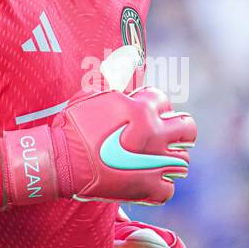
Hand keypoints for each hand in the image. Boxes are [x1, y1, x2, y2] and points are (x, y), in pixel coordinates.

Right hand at [1, 86, 195, 205]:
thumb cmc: (73, 127)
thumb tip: (127, 57)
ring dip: (172, 160)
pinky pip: (168, 190)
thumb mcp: (92, 94)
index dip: (157, 108)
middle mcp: (154, 134)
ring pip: (182, 161)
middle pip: (188, 129)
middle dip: (181, 131)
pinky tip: (149, 183)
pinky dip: (160, 187)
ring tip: (159, 161)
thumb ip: (114, 78)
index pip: (165, 102)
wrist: (61, 161)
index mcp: (142, 109)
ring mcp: (154, 162)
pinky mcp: (147, 188)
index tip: (148, 115)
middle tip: (171, 137)